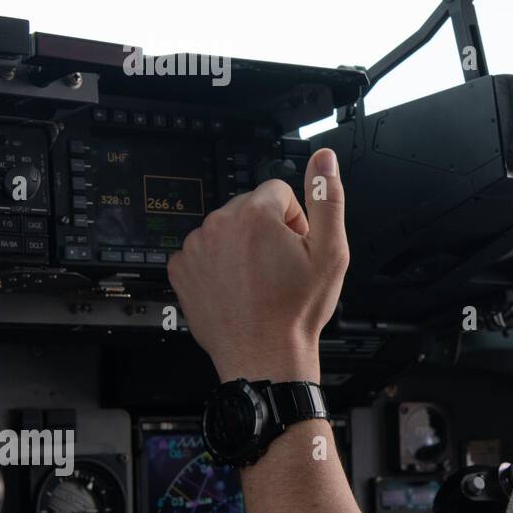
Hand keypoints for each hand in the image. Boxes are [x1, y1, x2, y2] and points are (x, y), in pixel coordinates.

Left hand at [167, 148, 348, 382]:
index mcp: (255, 214)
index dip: (295, 219)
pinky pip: (204, 251)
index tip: (297, 246)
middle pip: (250, 208)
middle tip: (281, 266)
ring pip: (226, 229)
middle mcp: (219, 224)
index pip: (279, 191)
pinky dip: (218, 264)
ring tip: (259, 280)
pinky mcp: (181, 269)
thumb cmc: (296, 309)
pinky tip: (236, 286)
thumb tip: (324, 159)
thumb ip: (328, 197)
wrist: (263, 354)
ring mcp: (195, 247)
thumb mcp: (331, 251)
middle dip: (267, 230)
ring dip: (242, 246)